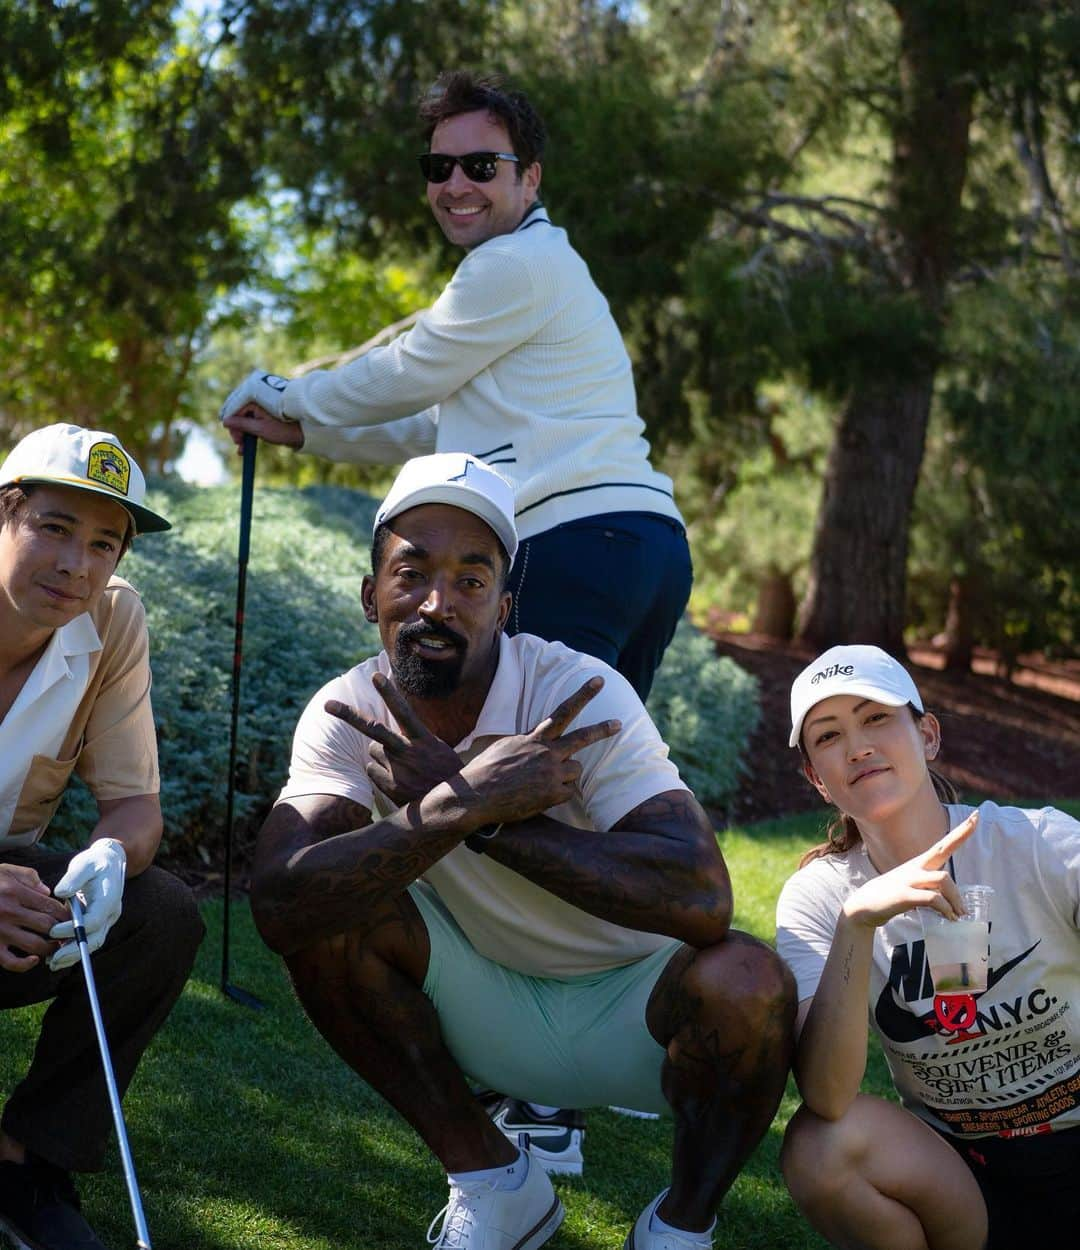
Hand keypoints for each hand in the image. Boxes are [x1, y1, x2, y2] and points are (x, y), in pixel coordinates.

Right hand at [0, 864, 67, 971]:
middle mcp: (9, 912)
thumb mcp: (5, 870)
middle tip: (69, 933)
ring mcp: (0, 931)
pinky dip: (25, 964)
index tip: (73, 917)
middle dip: (63, 930)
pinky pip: (11, 962)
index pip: (50, 905)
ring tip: (56, 946)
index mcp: (15, 892)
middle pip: (47, 925)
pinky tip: (34, 959)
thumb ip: (28, 877)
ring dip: (50, 947)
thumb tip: (47, 892)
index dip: (66, 913)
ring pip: (34, 944)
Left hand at [48, 839, 126, 970]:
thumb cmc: (95, 862)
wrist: (109, 862)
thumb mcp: (84, 864)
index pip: (93, 920)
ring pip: (92, 943)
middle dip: (73, 951)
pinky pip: (88, 940)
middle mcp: (110, 913)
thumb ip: (73, 877)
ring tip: (52, 963)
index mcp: (109, 898)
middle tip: (53, 960)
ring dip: (73, 955)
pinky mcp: (98, 923)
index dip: (73, 929)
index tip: (52, 931)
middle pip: (95, 938)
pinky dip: (74, 950)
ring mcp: (106, 919)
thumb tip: (60, 893)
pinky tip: (57, 956)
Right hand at [220, 368, 300, 447]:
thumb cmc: (284, 429)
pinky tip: (248, 443)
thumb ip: (241, 425)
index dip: (233, 425)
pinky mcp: (266, 409)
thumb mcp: (260, 429)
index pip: (235, 409)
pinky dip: (251, 428)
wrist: (306, 430)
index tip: (235, 439)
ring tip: (243, 449)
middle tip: (239, 445)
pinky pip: (253, 417)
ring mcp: (262, 401)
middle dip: (238, 430)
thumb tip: (225, 422)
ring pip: (245, 417)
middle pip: (239, 412)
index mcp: (255, 395)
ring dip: (243, 432)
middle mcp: (257, 395)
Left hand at [326, 673, 463, 804]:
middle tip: (328, 705)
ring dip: (382, 755)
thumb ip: (416, 739)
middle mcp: (408, 752)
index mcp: (424, 740)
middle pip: (373, 729)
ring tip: (403, 766)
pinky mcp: (390, 787)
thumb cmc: (447, 774)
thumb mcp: (439, 750)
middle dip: (348, 715)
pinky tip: (399, 781)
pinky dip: (381, 774)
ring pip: (374, 751)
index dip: (389, 693)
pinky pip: (373, 772)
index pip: (403, 712)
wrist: (454, 807)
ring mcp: (398, 770)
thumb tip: (391, 733)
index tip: (376, 677)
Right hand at [456, 676, 620, 826]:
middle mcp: (547, 752)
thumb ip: (526, 741)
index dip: (583, 695)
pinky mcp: (554, 794)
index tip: (598, 682)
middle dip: (602, 729)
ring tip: (541, 782)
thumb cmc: (485, 771)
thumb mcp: (504, 746)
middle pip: (582, 737)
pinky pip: (569, 792)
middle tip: (619, 723)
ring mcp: (552, 773)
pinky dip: (558, 794)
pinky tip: (539, 796)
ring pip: (576, 770)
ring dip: (565, 775)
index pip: (563, 712)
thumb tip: (536, 740)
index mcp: (535, 737)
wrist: (476, 796)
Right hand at [841, 811, 978, 929]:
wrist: (864, 906)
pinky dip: (945, 909)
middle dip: (960, 834)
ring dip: (956, 898)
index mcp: (919, 864)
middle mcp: (915, 867)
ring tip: (960, 914)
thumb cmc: (891, 896)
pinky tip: (949, 917)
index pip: (942, 845)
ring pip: (943, 879)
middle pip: (941, 849)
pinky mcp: (904, 895)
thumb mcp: (912, 887)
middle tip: (977, 819)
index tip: (975, 816)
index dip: (959, 832)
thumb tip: (951, 899)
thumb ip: (930, 888)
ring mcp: (909, 880)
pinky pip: (933, 899)